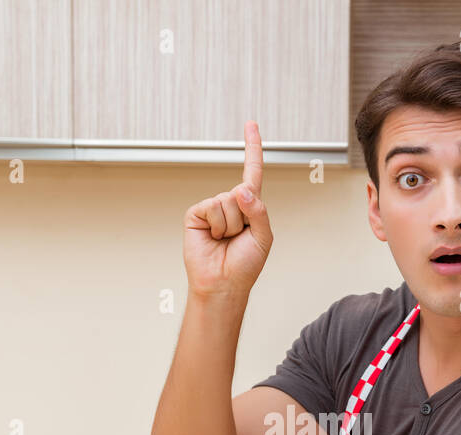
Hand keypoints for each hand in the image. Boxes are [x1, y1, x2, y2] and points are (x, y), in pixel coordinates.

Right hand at [183, 120, 272, 302]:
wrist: (223, 284)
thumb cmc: (244, 265)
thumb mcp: (264, 238)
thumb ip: (259, 211)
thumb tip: (241, 189)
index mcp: (250, 207)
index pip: (252, 171)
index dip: (252, 148)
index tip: (251, 124)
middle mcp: (231, 203)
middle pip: (242, 192)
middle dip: (244, 219)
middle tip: (237, 239)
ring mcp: (212, 208)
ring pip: (227, 201)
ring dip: (230, 226)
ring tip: (225, 241)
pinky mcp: (196, 214)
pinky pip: (211, 207)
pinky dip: (216, 225)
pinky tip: (213, 238)